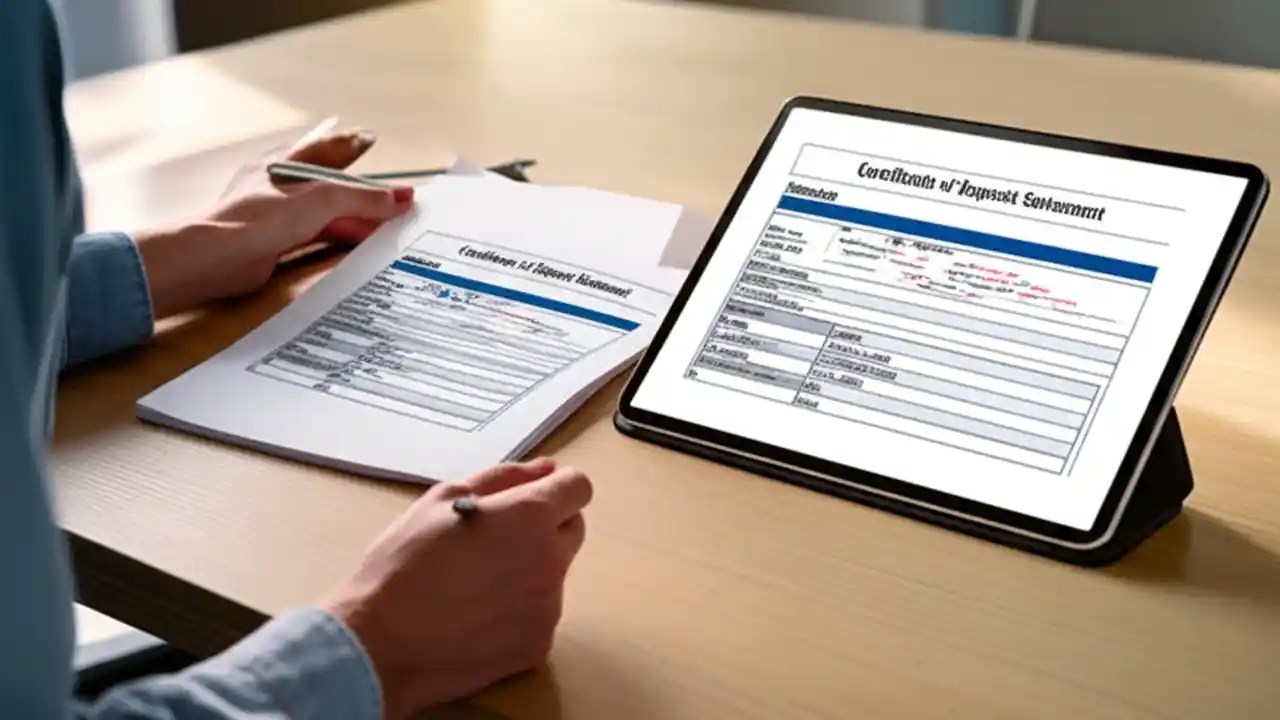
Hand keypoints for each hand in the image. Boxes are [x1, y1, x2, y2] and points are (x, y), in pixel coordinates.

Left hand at [134, 128, 413, 317]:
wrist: (216, 258)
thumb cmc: (254, 219)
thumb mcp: (320, 200)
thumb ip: (362, 198)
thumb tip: (400, 198)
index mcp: (281, 162)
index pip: (324, 148)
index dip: (349, 143)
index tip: (370, 139)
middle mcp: (277, 186)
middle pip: (328, 183)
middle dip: (360, 189)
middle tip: (389, 193)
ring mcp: (275, 215)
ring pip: (324, 212)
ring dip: (353, 216)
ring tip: (384, 222)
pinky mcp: (275, 242)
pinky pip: (317, 235)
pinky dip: (340, 236)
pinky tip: (357, 241)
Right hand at [320, 458, 592, 719]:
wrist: (380, 645)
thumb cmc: (403, 566)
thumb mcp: (441, 500)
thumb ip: (503, 478)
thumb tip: (545, 469)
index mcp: (530, 517)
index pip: (578, 488)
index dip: (556, 488)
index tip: (531, 497)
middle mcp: (550, 561)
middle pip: (573, 530)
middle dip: (546, 526)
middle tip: (496, 538)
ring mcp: (548, 608)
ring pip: (555, 574)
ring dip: (531, 569)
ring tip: (476, 582)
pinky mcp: (538, 645)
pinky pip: (540, 614)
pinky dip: (520, 610)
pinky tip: (478, 614)